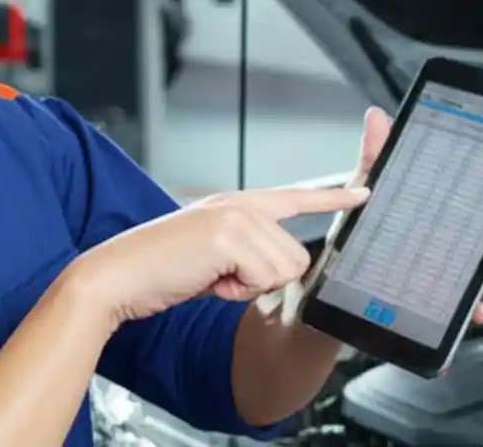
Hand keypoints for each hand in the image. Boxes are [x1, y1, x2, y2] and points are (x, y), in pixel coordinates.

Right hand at [67, 186, 369, 327]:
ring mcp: (235, 215)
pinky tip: (205, 279)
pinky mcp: (228, 233)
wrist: (117, 277)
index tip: (365, 192)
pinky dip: (234, 290)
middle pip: (295, 255)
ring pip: (283, 268)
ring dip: (246, 286)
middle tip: (218, 278)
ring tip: (208, 276)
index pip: (294, 198)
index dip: (333, 198)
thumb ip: (244, 254)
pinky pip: (262, 277)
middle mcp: (240, 204)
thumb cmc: (158, 272)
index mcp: (236, 206)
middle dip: (262, 280)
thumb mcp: (211, 259)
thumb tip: (274, 269)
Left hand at [319, 106, 482, 324]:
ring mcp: (452, 278)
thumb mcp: (368, 192)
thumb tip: (376, 117)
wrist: (333, 284)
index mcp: (448, 215)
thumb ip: (376, 157)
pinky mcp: (439, 308)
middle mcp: (457, 246)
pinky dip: (475, 310)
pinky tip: (476, 307)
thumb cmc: (361, 234)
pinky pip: (465, 312)